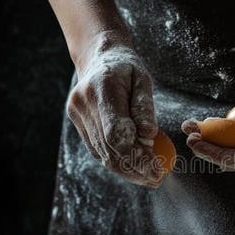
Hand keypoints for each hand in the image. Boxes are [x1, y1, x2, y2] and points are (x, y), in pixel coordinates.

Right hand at [67, 30, 163, 186]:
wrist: (98, 56)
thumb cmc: (127, 67)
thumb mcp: (142, 79)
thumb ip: (144, 106)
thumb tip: (149, 135)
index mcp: (102, 88)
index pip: (116, 132)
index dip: (137, 155)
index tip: (157, 168)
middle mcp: (84, 103)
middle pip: (109, 147)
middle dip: (135, 167)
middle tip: (157, 178)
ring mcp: (77, 114)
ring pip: (102, 153)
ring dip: (127, 170)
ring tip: (150, 178)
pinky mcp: (77, 122)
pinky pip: (98, 149)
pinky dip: (117, 162)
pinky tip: (135, 169)